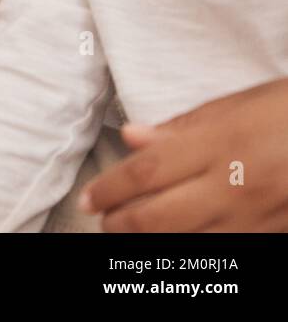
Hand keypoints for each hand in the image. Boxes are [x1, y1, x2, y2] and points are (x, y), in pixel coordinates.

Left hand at [80, 79, 287, 231]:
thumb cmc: (283, 111)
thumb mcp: (231, 106)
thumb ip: (178, 127)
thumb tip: (131, 137)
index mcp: (217, 145)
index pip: (146, 172)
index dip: (110, 188)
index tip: (88, 198)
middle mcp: (233, 185)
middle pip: (160, 216)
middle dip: (121, 224)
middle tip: (101, 221)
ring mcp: (254, 216)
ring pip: (188, 243)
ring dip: (150, 244)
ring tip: (126, 234)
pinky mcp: (271, 234)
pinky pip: (222, 250)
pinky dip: (191, 249)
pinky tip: (173, 243)